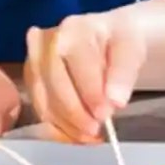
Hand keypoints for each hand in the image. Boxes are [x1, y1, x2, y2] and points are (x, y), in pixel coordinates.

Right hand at [24, 13, 145, 142]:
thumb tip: (115, 101)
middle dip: (75, 111)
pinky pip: (40, 109)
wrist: (110, 39)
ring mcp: (34, 62)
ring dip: (66, 124)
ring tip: (90, 136)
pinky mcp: (32, 82)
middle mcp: (46, 42)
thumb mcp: (133, 49)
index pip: (78, 63)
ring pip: (43, 99)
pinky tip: (77, 135)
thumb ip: (124, 72)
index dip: (91, 92)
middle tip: (95, 131)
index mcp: (73, 28)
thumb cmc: (121, 41)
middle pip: (54, 83)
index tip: (105, 115)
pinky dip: (59, 127)